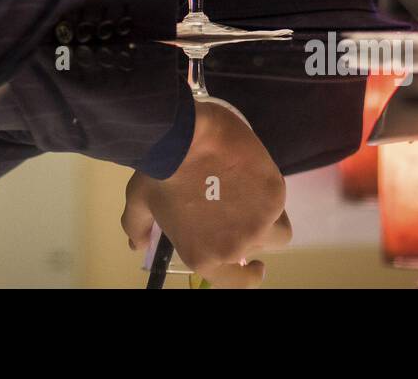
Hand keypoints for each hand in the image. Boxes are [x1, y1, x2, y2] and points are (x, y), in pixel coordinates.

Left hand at [121, 99, 290, 281]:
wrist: (181, 137)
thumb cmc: (158, 170)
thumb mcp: (139, 203)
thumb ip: (138, 228)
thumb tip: (137, 243)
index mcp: (204, 257)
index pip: (237, 280)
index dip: (248, 274)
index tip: (255, 265)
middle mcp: (234, 248)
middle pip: (257, 246)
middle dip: (249, 228)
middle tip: (236, 203)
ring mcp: (257, 225)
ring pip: (278, 227)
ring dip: (267, 213)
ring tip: (251, 191)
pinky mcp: (273, 197)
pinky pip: (280, 199)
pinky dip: (268, 187)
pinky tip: (253, 170)